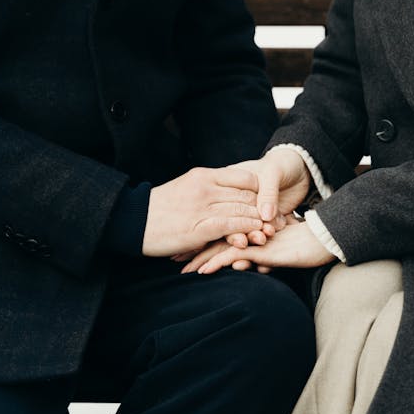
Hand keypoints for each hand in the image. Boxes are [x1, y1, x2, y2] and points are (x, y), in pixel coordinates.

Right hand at [142, 167, 263, 256]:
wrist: (132, 220)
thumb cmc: (160, 208)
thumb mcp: (186, 188)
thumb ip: (209, 189)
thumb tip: (231, 195)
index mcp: (204, 175)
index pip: (245, 177)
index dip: (261, 192)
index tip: (270, 204)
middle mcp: (205, 187)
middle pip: (247, 195)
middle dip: (266, 209)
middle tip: (281, 221)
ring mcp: (202, 207)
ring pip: (242, 211)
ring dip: (259, 224)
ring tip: (271, 232)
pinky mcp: (198, 227)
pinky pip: (230, 226)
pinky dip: (244, 232)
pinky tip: (252, 239)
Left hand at [185, 222, 334, 274]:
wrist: (325, 239)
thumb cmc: (306, 245)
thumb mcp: (278, 253)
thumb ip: (261, 257)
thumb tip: (244, 266)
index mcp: (252, 226)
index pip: (222, 230)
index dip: (203, 237)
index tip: (185, 246)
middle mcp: (250, 228)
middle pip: (215, 236)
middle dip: (193, 247)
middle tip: (173, 256)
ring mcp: (254, 236)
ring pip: (219, 245)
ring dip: (198, 256)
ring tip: (180, 266)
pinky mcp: (260, 247)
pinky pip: (233, 255)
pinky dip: (215, 263)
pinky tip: (201, 271)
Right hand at [224, 148, 311, 248]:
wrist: (301, 170)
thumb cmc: (282, 164)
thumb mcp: (274, 172)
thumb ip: (268, 193)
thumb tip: (265, 216)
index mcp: (231, 184)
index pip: (225, 203)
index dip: (230, 217)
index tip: (240, 228)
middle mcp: (237, 200)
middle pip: (233, 219)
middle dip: (242, 231)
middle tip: (256, 237)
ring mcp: (251, 211)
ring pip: (246, 228)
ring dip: (254, 235)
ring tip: (263, 238)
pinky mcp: (265, 220)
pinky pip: (262, 230)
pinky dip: (266, 234)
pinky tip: (271, 236)